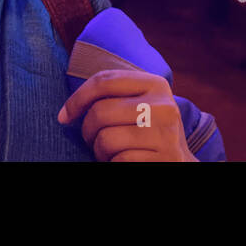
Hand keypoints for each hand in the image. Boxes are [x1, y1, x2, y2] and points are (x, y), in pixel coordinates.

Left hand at [57, 69, 196, 161]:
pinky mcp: (164, 159)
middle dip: (88, 131)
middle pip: (100, 112)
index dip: (77, 98)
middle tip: (94, 140)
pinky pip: (118, 161)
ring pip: (105, 139)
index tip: (64, 116)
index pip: (104, 80)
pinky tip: (124, 162)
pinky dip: (113, 164)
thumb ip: (113, 95)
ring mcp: (166, 135)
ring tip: (111, 152)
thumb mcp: (140, 104)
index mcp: (156, 84)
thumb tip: (66, 110)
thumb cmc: (149, 131)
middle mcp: (163, 106)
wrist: (180, 163)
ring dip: (99, 151)